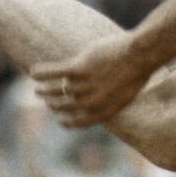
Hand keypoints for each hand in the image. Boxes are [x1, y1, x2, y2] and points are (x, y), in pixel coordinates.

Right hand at [32, 34, 154, 128]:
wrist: (142, 54)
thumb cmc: (138, 70)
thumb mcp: (127, 92)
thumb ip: (112, 101)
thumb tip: (103, 102)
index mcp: (105, 111)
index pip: (80, 121)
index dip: (68, 122)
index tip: (60, 120)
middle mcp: (93, 102)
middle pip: (65, 105)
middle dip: (53, 104)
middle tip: (47, 99)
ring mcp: (86, 85)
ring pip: (57, 90)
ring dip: (44, 90)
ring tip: (37, 88)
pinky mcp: (80, 68)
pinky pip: (55, 72)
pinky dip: (42, 72)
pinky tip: (33, 72)